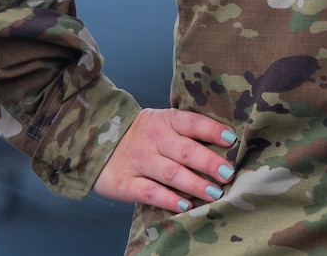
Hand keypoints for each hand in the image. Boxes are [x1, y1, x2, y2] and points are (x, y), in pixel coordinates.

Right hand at [94, 108, 237, 212]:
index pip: (193, 123)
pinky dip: (168, 199)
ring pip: (171, 173)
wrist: (94, 143)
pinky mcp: (124, 183)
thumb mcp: (162, 123)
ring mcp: (139, 161)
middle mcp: (154, 139)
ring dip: (195, 184)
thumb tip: (227, 144)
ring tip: (214, 193)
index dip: (212, 130)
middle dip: (209, 162)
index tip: (231, 139)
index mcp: (166, 120)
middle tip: (228, 173)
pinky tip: (185, 205)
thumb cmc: (142, 134)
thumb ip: (187, 132)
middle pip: (186, 151)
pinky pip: (149, 192)